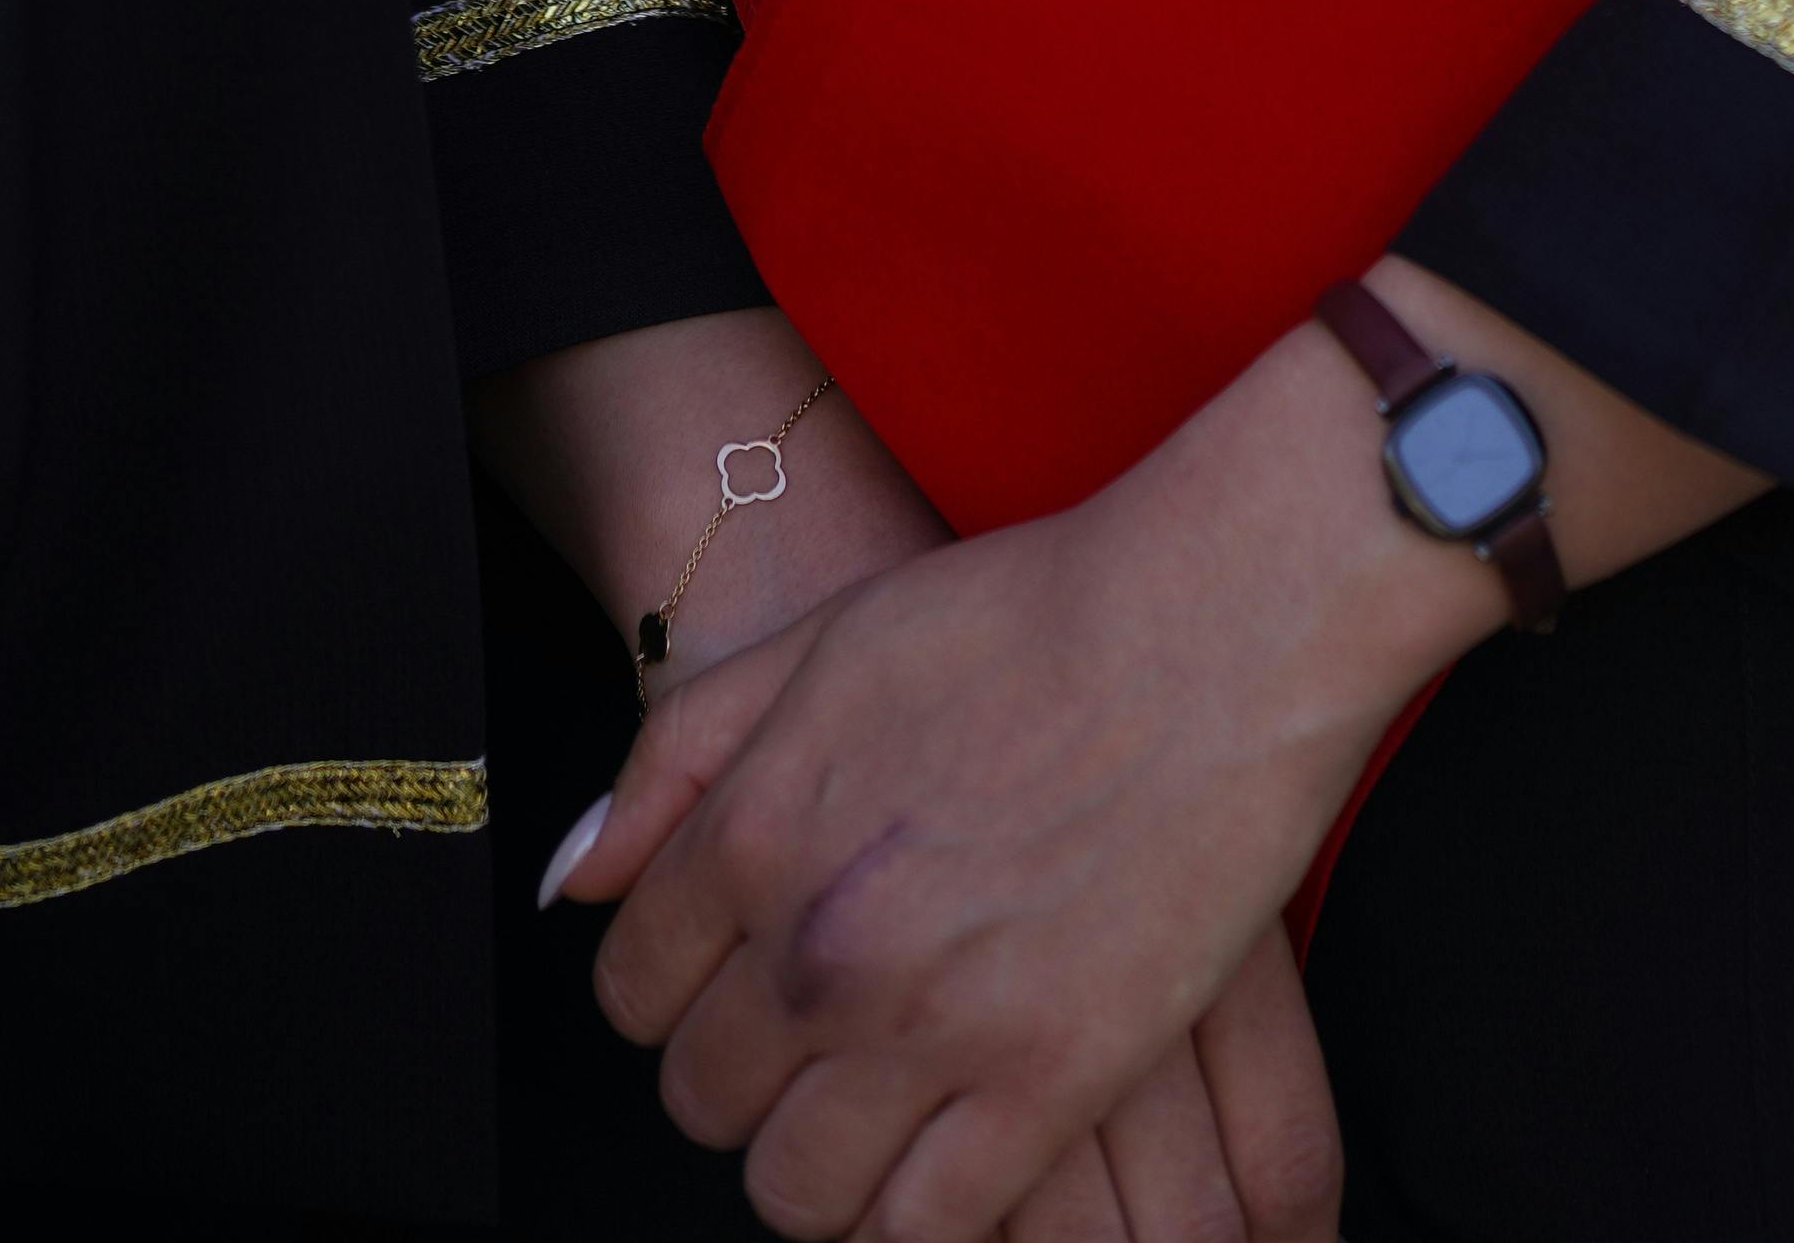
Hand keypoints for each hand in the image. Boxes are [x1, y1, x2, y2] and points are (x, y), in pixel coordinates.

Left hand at [568, 346, 1450, 1235]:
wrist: (1215, 622)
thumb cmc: (1030, 613)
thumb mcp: (822, 641)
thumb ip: (677, 756)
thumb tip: (577, 877)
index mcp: (755, 833)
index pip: (634, 990)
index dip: (677, 993)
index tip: (734, 981)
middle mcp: (820, 947)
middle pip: (706, 1100)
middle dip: (747, 1077)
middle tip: (821, 1034)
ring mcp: (932, 1026)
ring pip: (796, 1190)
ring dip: (820, 1159)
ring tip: (880, 1104)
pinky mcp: (1046, 1085)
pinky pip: (924, 1226)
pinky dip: (915, 1212)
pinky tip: (951, 1153)